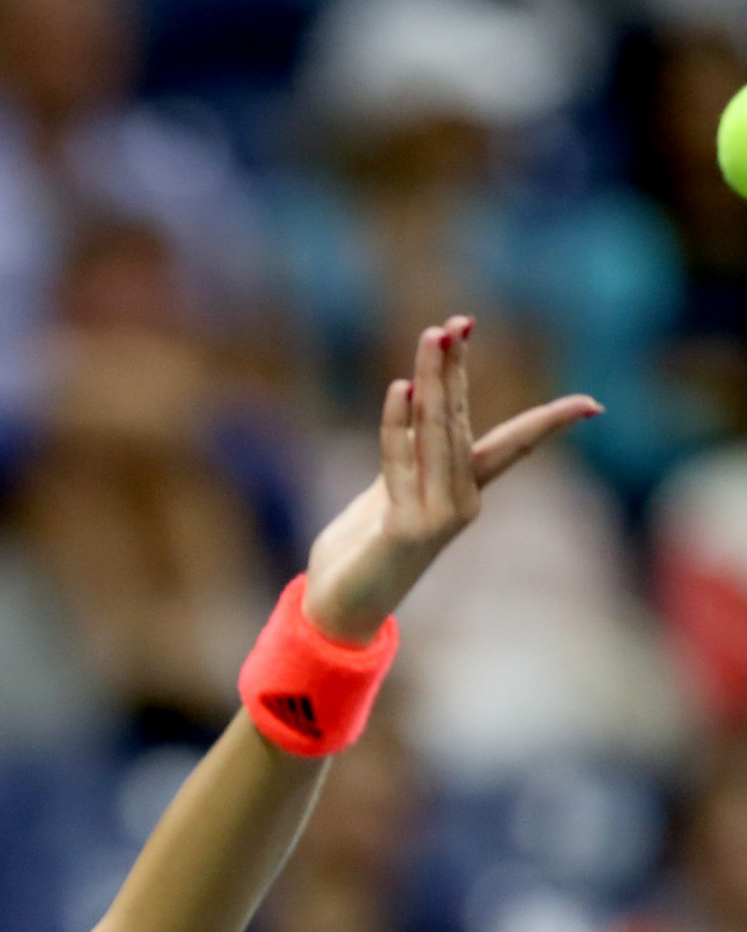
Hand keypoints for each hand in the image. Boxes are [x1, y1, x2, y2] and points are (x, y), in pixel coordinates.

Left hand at [301, 316, 601, 643]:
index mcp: (463, 492)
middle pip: (461, 423)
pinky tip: (401, 388)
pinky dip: (400, 426)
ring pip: (437, 435)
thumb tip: (419, 402)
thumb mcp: (387, 491)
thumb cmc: (362, 551)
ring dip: (434, 382)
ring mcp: (437, 516)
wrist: (337, 609)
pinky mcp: (406, 527)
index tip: (593, 405)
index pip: (512, 446)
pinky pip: (401, 464)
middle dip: (458, 371)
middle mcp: (460, 502)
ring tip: (434, 336)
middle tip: (458, 321)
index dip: (549, 423)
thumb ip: (407, 452)